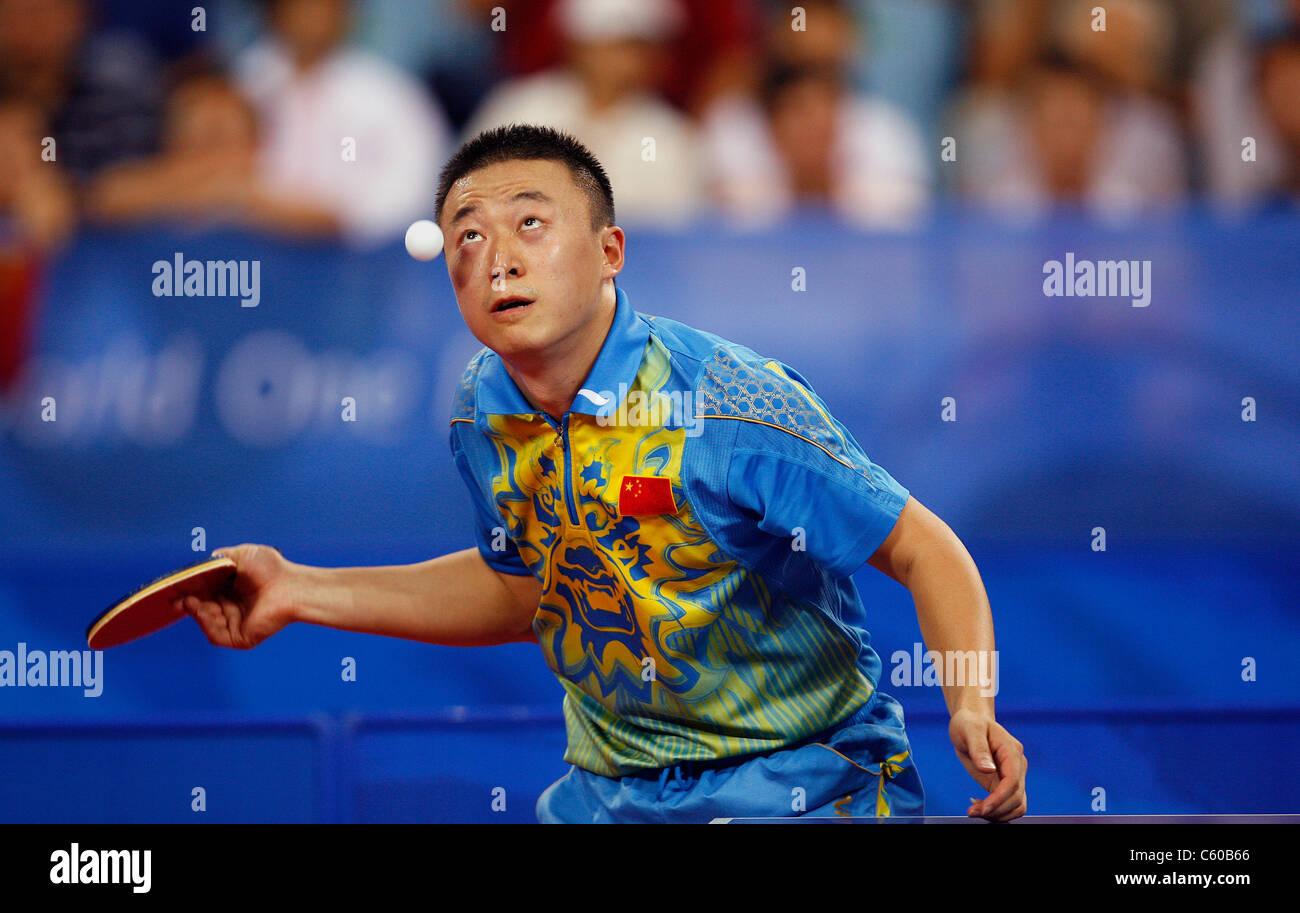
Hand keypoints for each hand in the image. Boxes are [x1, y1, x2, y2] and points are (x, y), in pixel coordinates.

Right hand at [176, 544, 298, 648]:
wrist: (291, 585)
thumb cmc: (272, 568)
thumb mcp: (241, 555)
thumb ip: (220, 558)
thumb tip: (204, 563)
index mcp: (233, 590)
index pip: (205, 593)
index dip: (189, 591)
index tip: (174, 587)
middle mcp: (233, 608)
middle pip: (202, 609)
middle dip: (187, 603)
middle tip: (175, 597)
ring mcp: (237, 624)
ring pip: (206, 622)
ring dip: (196, 612)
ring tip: (191, 601)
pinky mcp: (241, 638)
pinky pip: (216, 635)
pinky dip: (206, 624)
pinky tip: (204, 611)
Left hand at [949, 708, 1027, 821]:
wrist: (971, 722)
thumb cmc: (970, 723)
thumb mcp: (970, 730)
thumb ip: (979, 749)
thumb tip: (989, 769)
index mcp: (1011, 751)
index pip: (1012, 781)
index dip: (1000, 798)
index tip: (983, 808)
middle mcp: (1017, 765)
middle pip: (1016, 797)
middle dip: (996, 809)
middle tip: (971, 812)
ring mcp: (1014, 775)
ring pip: (1017, 805)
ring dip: (998, 814)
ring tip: (974, 811)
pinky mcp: (1005, 783)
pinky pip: (1008, 803)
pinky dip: (997, 810)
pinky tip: (979, 805)